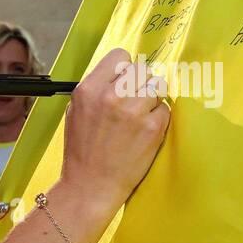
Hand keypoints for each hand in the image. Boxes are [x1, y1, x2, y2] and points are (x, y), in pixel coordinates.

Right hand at [60, 48, 170, 207]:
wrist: (90, 186)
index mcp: (89, 89)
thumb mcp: (76, 111)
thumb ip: (97, 88)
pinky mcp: (152, 128)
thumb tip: (121, 73)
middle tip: (134, 102)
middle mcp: (111, 96)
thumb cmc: (82, 150)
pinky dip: (159, 120)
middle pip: (142, 69)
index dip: (125, 69)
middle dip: (141, 83)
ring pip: (158, 86)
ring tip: (140, 117)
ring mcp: (134, 111)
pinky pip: (166, 110)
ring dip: (152, 99)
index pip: (120, 56)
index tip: (124, 82)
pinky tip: (144, 133)